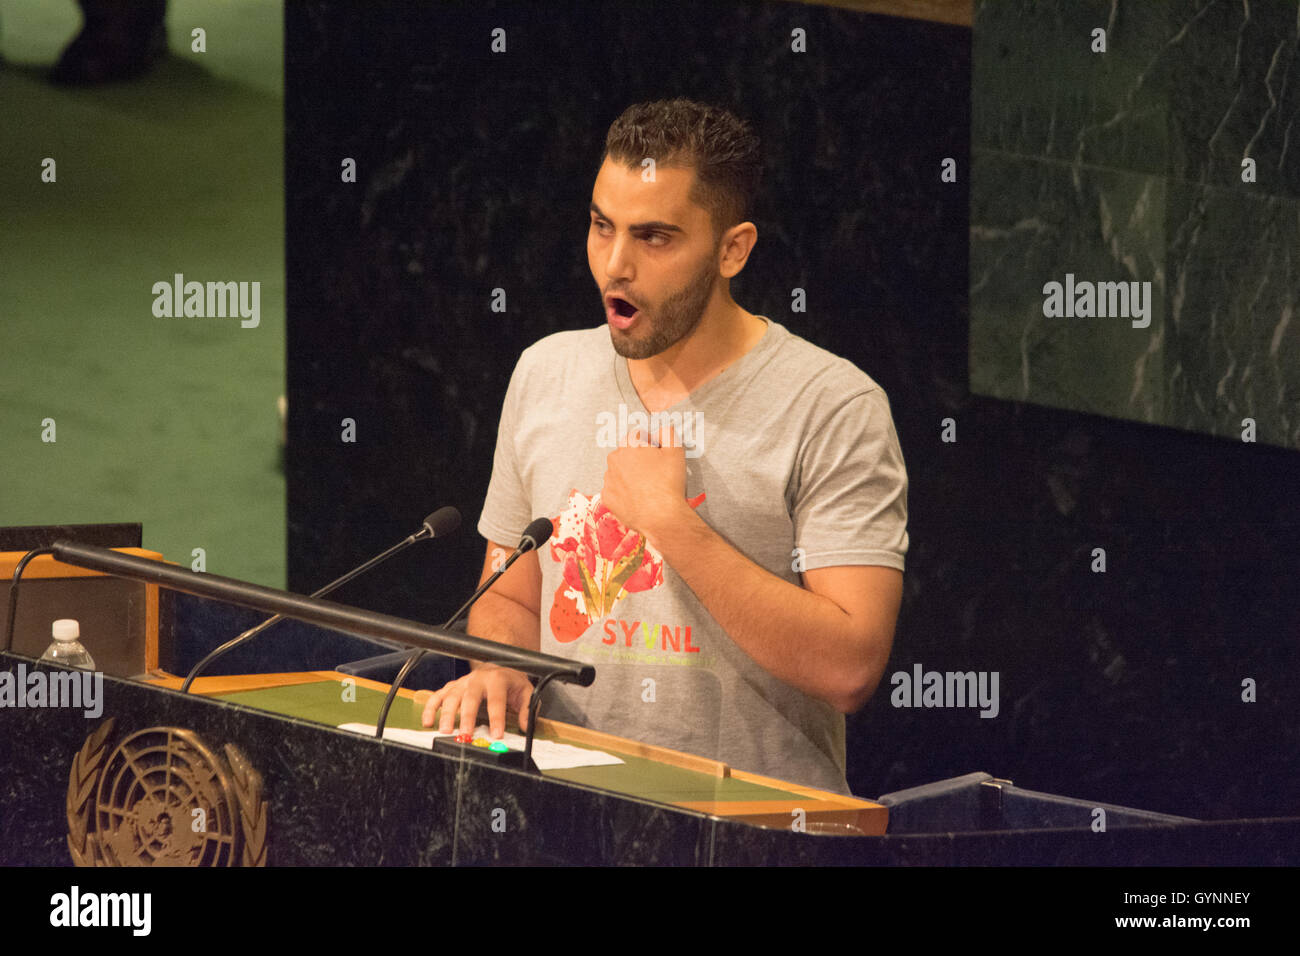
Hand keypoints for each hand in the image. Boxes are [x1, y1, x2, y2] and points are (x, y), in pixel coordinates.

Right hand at [419, 663, 533, 737]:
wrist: (500, 665)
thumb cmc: (510, 681)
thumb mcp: (525, 691)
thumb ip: (527, 708)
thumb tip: (527, 725)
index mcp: (497, 679)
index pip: (496, 700)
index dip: (496, 718)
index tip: (496, 734)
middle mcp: (478, 679)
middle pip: (470, 698)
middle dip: (466, 717)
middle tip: (465, 734)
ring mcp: (463, 682)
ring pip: (451, 696)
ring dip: (446, 714)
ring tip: (444, 730)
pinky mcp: (452, 687)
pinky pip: (438, 696)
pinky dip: (430, 708)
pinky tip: (428, 721)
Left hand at [601, 423, 687, 541]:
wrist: (661, 517)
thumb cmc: (669, 483)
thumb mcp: (676, 452)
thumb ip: (668, 433)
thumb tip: (661, 428)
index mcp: (629, 445)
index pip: (636, 436)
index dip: (649, 444)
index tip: (656, 455)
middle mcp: (614, 460)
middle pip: (625, 453)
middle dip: (637, 459)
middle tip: (653, 473)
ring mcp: (608, 480)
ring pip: (618, 472)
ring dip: (629, 476)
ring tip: (646, 488)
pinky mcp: (607, 497)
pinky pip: (614, 490)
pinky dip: (623, 493)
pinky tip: (637, 499)